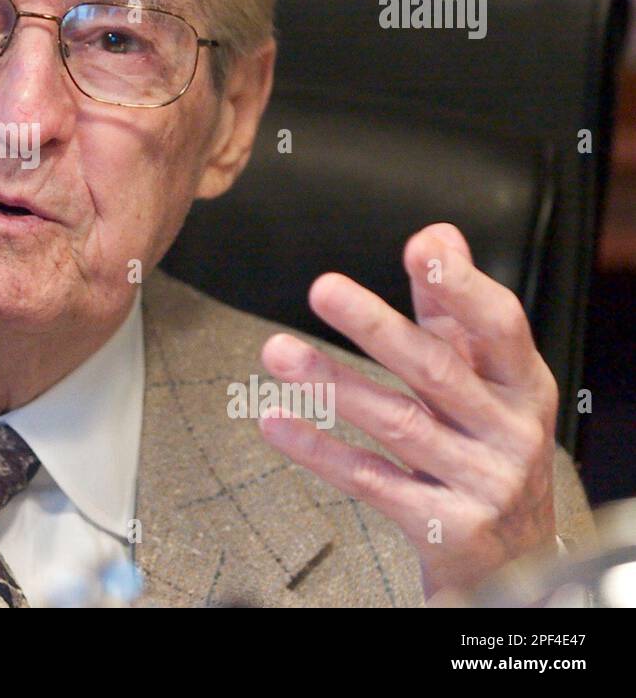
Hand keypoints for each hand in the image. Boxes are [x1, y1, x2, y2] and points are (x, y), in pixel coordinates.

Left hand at [258, 223, 558, 597]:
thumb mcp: (486, 385)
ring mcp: (481, 483)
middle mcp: (510, 433)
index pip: (498, 327)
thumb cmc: (490, 453)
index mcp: (522, 386)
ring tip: (278, 352)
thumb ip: (454, 314)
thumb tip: (438, 235)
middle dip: (376, 327)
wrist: (516, 563)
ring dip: (333, 383)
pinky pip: (370, 480)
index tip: (421, 249)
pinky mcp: (446, 527)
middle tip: (324, 289)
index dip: (461, 287)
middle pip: (438, 371)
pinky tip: (276, 421)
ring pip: (397, 423)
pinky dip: (319, 450)